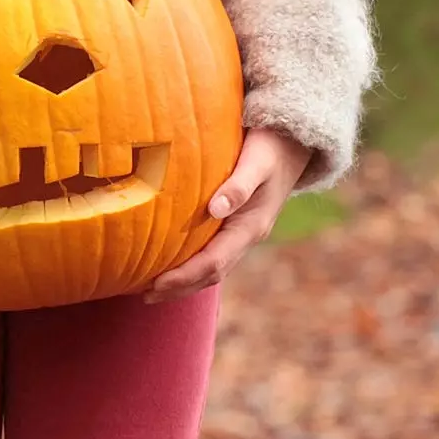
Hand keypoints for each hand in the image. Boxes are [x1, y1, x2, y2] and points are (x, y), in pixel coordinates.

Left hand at [147, 127, 313, 302]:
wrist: (294, 143)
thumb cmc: (271, 147)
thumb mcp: (257, 162)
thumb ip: (239, 185)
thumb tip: (216, 209)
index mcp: (251, 227)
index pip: (213, 262)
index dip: (184, 276)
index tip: (155, 284)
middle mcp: (247, 236)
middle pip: (211, 274)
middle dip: (179, 288)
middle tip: (143, 295)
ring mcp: (242, 234)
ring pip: (212, 268)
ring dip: (183, 282)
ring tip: (150, 289)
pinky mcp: (236, 226)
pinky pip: (212, 254)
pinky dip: (190, 266)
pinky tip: (167, 263)